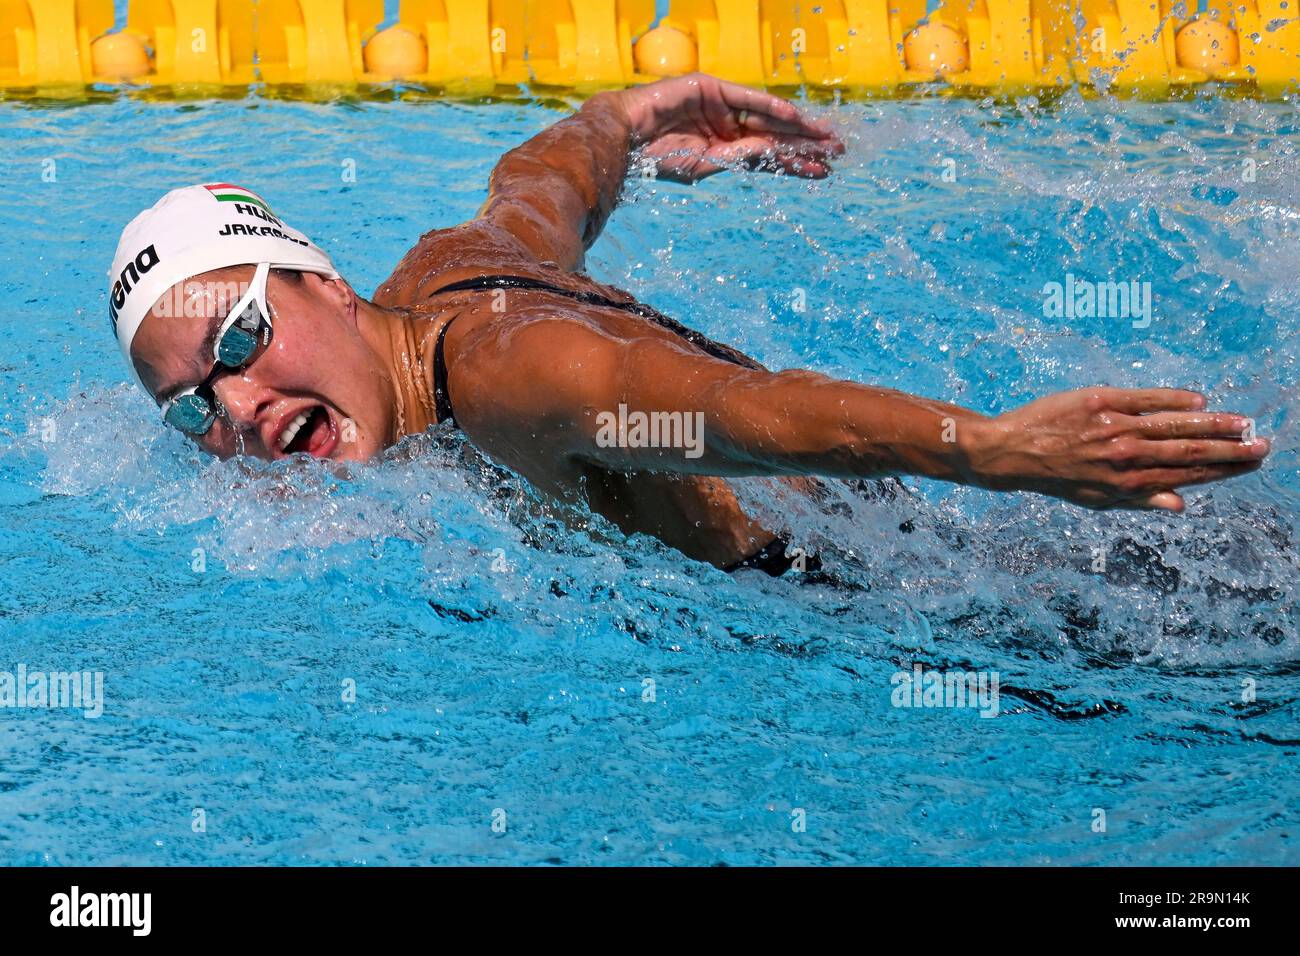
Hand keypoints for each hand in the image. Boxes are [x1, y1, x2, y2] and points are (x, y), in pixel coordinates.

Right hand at [614, 73, 843, 182]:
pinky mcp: (712, 88)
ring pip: (767, 116)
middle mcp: (726, 127)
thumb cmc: (655, 159)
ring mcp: (720, 106)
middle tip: (837, 151)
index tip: (824, 172)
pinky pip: (748, 99)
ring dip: (797, 126)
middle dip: (806, 144)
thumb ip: (738, 157)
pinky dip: (771, 107)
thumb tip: (772, 154)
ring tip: (826, 138)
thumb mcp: (703, 166)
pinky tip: (794, 117)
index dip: (796, 163)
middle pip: (775, 135)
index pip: (769, 156)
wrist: (623, 138)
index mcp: (723, 150)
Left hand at [969, 387, 1268, 511]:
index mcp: (1128, 483)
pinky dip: (1173, 399)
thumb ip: (1140, 499)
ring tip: (1242, 423)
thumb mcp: (1096, 499)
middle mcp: (1125, 455)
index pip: (1187, 474)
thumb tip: (1181, 505)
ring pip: (1174, 424)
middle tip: (1262, 445)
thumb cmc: (1056, 477)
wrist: (1011, 452)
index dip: (1222, 470)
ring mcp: (1114, 427)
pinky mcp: (1099, 401)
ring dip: (1213, 423)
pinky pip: (1145, 398)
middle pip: (1189, 450)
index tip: (1250, 463)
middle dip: (1230, 449)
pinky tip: (1199, 399)